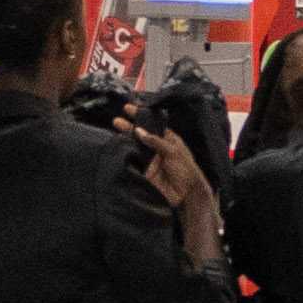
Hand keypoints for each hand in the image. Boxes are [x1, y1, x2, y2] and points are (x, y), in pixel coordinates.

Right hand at [122, 120, 222, 255]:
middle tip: (116, 121)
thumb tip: (138, 131)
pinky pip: (132, 162)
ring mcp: (149, 160)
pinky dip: (125, 156)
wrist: (187, 193)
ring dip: (124, 140)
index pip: (152, 125)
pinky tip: (117, 148)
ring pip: (134, 147)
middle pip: (139, 135)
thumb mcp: (174, 151)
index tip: (129, 108)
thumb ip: (156, 141)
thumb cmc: (186, 169)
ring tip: (115, 130)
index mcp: (166, 139)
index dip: (140, 116)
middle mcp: (156, 148)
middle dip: (128, 127)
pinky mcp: (143, 172)